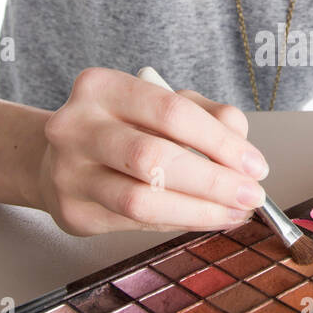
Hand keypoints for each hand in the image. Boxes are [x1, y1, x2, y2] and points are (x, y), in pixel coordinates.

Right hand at [36, 66, 268, 236]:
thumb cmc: (120, 129)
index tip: (254, 165)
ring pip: (142, 200)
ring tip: (233, 213)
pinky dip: (178, 222)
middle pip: (155, 158)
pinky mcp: (72, 212)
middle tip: (251, 195)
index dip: (220, 142)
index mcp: (102, 88)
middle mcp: (76, 127)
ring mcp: (68, 172)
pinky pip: (135, 224)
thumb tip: (242, 143)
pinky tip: (203, 218)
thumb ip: (204, 116)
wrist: (57, 159)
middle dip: (214, 182)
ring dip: (199, 211)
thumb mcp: (159, 107)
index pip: (171, 112)